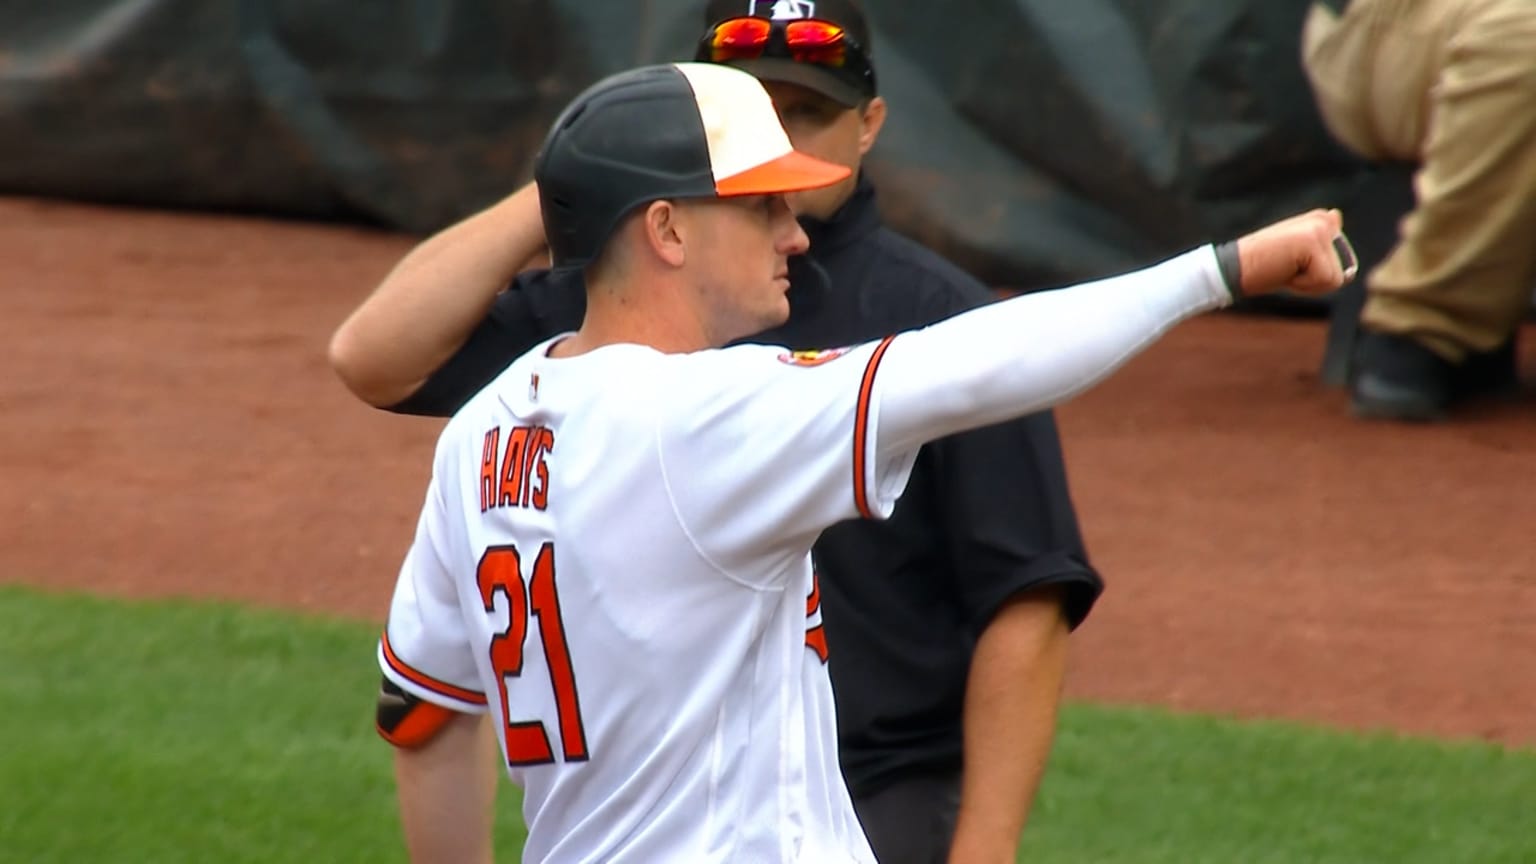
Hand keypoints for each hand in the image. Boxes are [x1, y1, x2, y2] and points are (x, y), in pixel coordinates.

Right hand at [1235, 208, 1357, 295]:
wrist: (1234, 269)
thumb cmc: (1262, 266)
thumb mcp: (1295, 255)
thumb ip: (1319, 243)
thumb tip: (1336, 214)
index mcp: (1321, 220)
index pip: (1341, 265)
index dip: (1315, 277)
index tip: (1291, 266)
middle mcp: (1323, 220)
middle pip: (1342, 272)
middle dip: (1314, 281)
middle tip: (1286, 268)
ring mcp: (1319, 229)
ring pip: (1336, 278)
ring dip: (1309, 284)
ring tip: (1285, 269)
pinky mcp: (1313, 241)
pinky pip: (1326, 280)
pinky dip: (1304, 285)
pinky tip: (1284, 271)